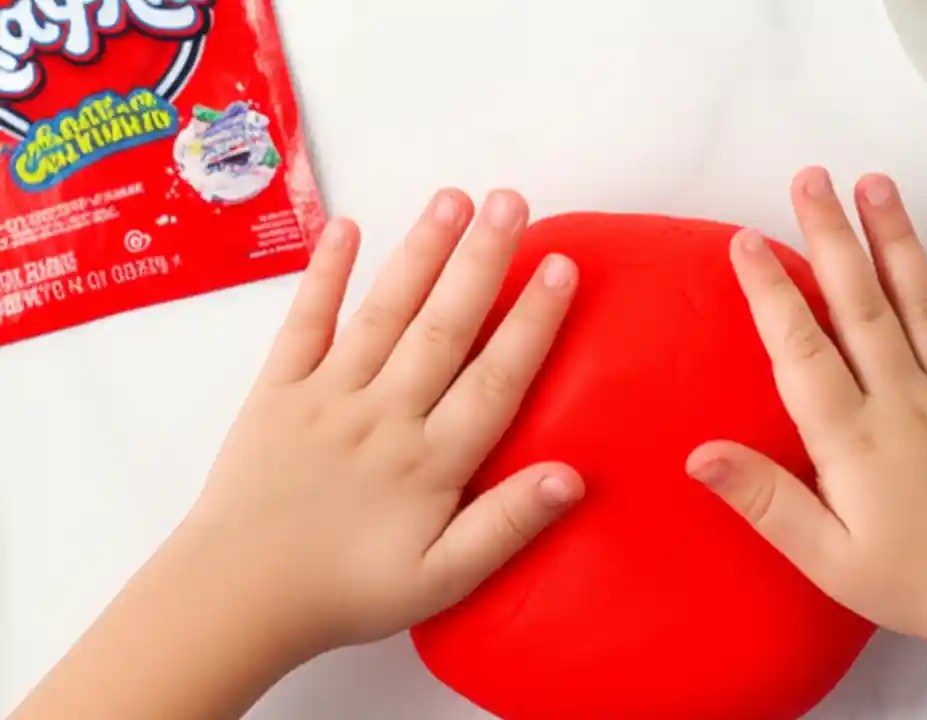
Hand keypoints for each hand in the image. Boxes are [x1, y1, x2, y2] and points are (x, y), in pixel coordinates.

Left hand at [13, 189, 586, 719]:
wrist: (236, 597)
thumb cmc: (346, 591)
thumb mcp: (440, 580)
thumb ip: (506, 526)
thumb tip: (572, 476)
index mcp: (429, 460)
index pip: (495, 378)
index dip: (532, 321)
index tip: (560, 266)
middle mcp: (384, 413)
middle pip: (443, 327)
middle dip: (481, 261)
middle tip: (511, 200)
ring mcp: (327, 395)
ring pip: (383, 312)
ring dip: (420, 253)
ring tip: (452, 197)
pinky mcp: (277, 389)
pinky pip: (304, 324)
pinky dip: (324, 275)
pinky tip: (347, 228)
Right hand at [687, 168, 926, 641]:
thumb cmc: (917, 582)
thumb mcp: (826, 557)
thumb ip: (764, 501)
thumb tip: (699, 455)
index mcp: (854, 438)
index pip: (801, 349)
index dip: (771, 291)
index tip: (746, 241)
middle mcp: (905, 399)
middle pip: (861, 304)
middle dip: (831, 237)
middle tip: (809, 179)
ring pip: (921, 301)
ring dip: (895, 238)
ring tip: (874, 183)